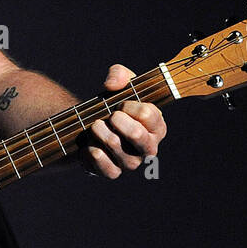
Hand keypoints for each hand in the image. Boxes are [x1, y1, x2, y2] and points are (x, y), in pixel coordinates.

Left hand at [79, 64, 166, 178]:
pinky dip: (92, 151)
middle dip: (116, 119)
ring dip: (100, 132)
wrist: (92, 126)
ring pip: (116, 146)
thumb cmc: (114, 105)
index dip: (130, 105)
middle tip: (109, 116)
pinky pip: (105, 166)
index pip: (148, 114)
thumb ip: (119, 74)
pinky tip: (89, 143)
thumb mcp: (120, 83)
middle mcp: (149, 148)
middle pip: (136, 134)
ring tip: (95, 126)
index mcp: (157, 127)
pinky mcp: (114, 173)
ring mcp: (132, 163)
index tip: (121, 104)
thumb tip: (112, 85)